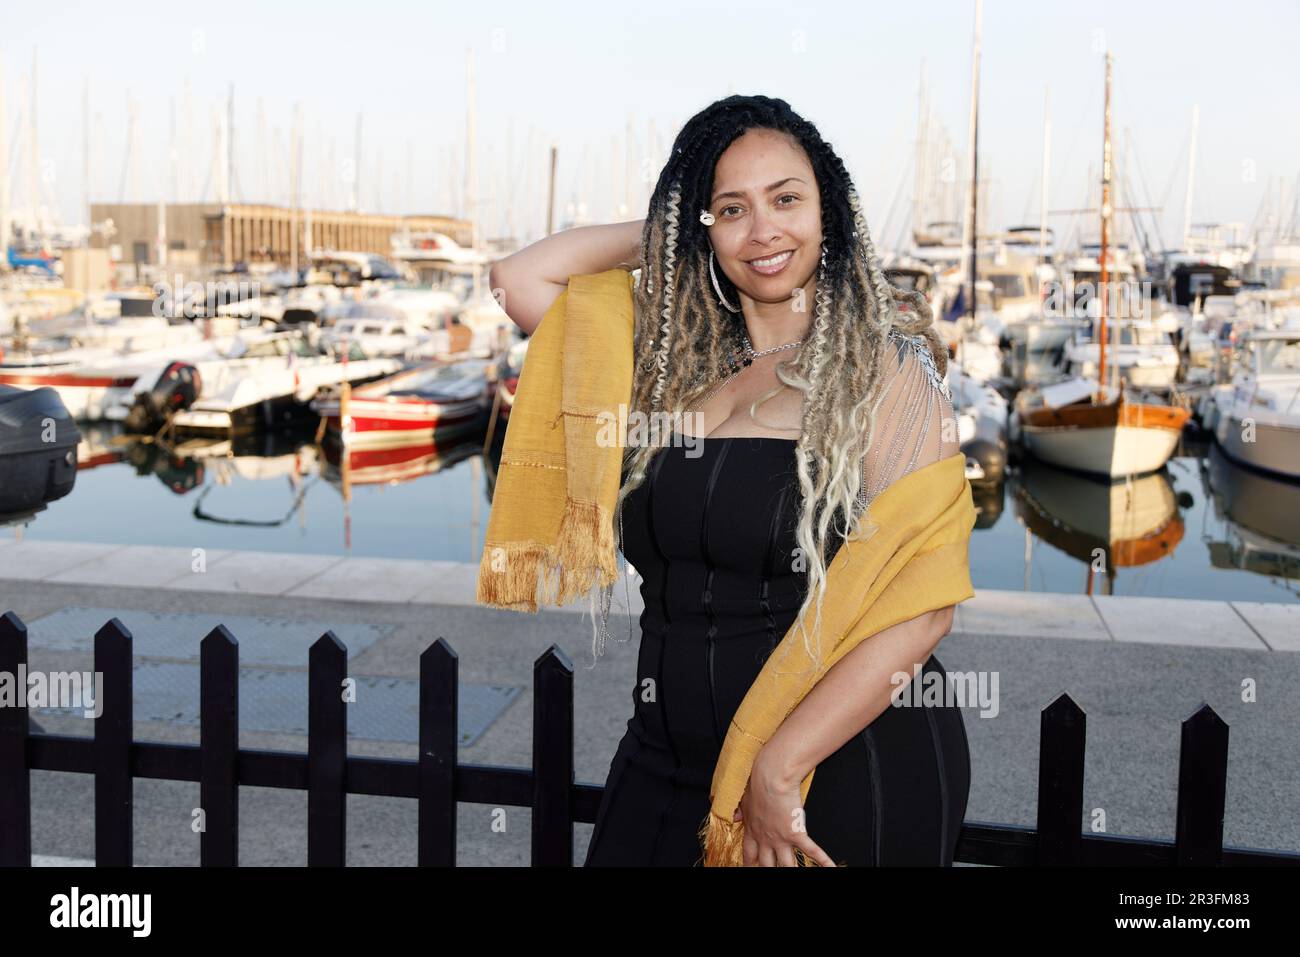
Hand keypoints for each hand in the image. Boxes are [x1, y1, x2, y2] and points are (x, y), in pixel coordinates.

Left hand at [736, 748, 835, 866]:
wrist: (771, 777)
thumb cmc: (757, 784)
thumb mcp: (743, 799)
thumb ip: (739, 811)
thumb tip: (735, 817)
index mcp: (752, 830)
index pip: (750, 855)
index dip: (751, 864)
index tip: (752, 868)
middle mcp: (765, 839)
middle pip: (766, 865)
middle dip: (768, 871)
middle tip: (771, 873)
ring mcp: (781, 839)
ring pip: (786, 865)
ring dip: (791, 869)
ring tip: (798, 874)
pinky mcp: (796, 833)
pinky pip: (812, 851)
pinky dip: (824, 861)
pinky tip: (831, 868)